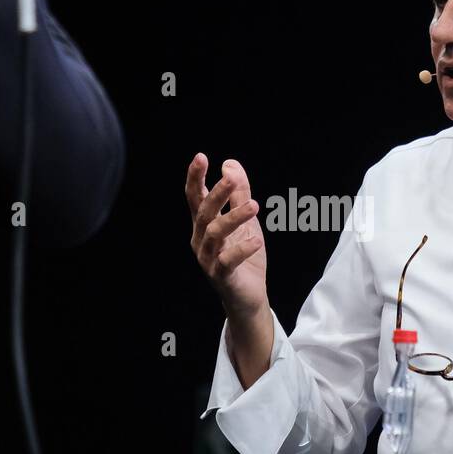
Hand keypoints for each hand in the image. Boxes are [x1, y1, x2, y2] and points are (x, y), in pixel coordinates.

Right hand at [185, 154, 266, 318]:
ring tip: (254, 205)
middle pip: (204, 212)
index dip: (196, 177)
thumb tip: (230, 164)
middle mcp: (201, 240)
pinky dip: (241, 249)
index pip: (196, 197)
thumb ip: (239, 194)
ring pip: (215, 234)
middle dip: (216, 194)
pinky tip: (256, 240)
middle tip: (231, 178)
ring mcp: (209, 259)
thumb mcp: (245, 221)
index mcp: (204, 225)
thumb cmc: (243, 256)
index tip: (201, 157)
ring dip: (234, 217)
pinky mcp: (221, 276)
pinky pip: (227, 261)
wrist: (249, 296)